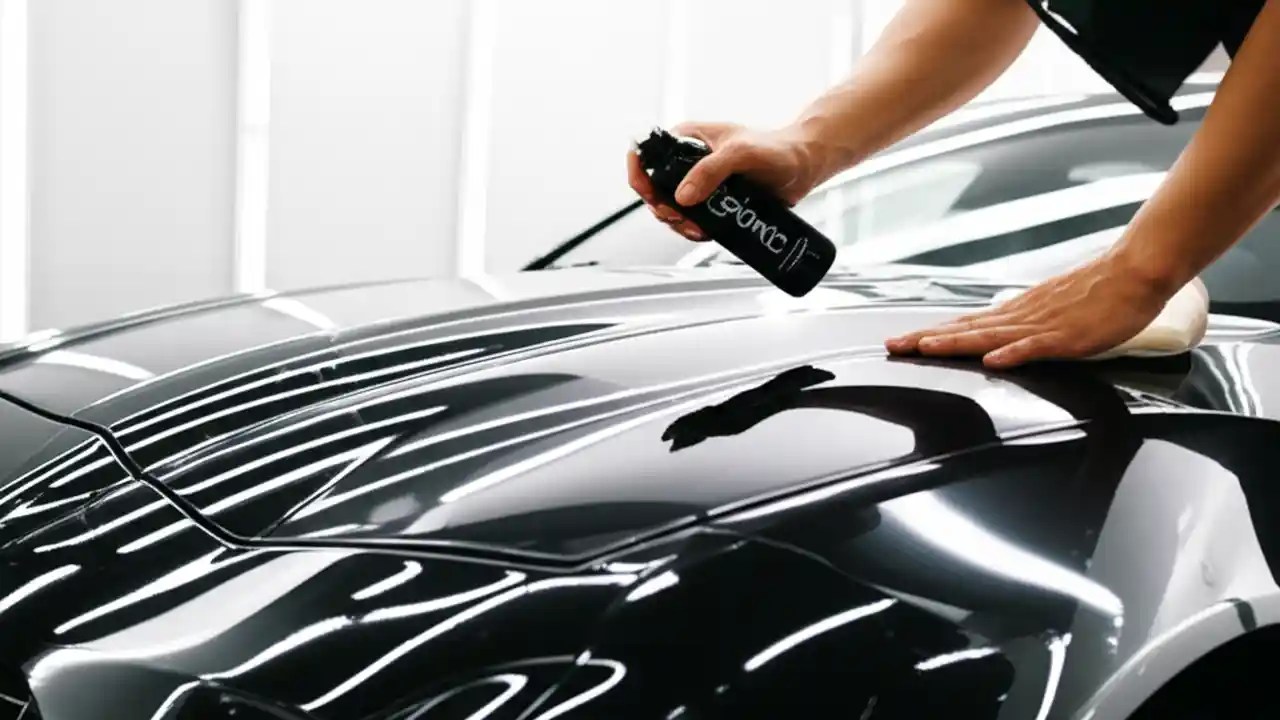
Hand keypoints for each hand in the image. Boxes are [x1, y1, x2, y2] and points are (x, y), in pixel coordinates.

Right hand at [626, 122, 829, 241]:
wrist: (803, 166)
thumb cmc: (775, 149)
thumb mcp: (740, 153)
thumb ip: (710, 171)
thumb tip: (682, 197)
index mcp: (688, 140)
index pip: (648, 154)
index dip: (640, 175)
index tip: (649, 194)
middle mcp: (690, 163)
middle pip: (656, 189)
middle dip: (661, 208)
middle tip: (678, 217)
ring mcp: (702, 186)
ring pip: (673, 210)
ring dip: (677, 224)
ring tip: (695, 229)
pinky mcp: (715, 204)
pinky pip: (693, 221)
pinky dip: (693, 231)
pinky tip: (704, 233)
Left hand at [884, 252, 1174, 368]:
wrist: (1136, 273)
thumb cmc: (1099, 292)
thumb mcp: (1053, 311)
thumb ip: (1025, 326)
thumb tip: (1000, 339)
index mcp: (1017, 312)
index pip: (965, 325)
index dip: (932, 334)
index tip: (901, 342)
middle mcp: (1021, 316)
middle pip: (966, 330)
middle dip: (927, 339)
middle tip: (892, 347)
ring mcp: (1043, 324)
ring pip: (991, 336)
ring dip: (956, 342)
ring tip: (925, 348)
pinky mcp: (1068, 335)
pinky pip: (1037, 346)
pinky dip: (1013, 352)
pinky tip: (992, 360)